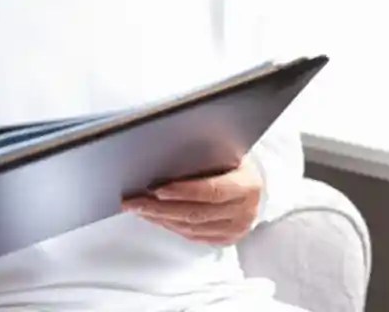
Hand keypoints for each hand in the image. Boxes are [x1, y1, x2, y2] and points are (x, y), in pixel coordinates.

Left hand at [122, 156, 263, 245]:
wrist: (255, 182)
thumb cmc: (233, 160)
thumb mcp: (226, 150)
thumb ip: (204, 153)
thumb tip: (166, 148)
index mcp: (248, 185)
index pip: (213, 191)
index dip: (184, 191)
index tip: (156, 189)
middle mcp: (245, 211)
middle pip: (196, 214)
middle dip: (160, 208)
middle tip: (134, 201)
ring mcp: (236, 229)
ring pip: (191, 229)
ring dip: (160, 218)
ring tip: (137, 208)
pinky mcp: (225, 239)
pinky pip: (192, 237)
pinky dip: (170, 226)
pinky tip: (154, 217)